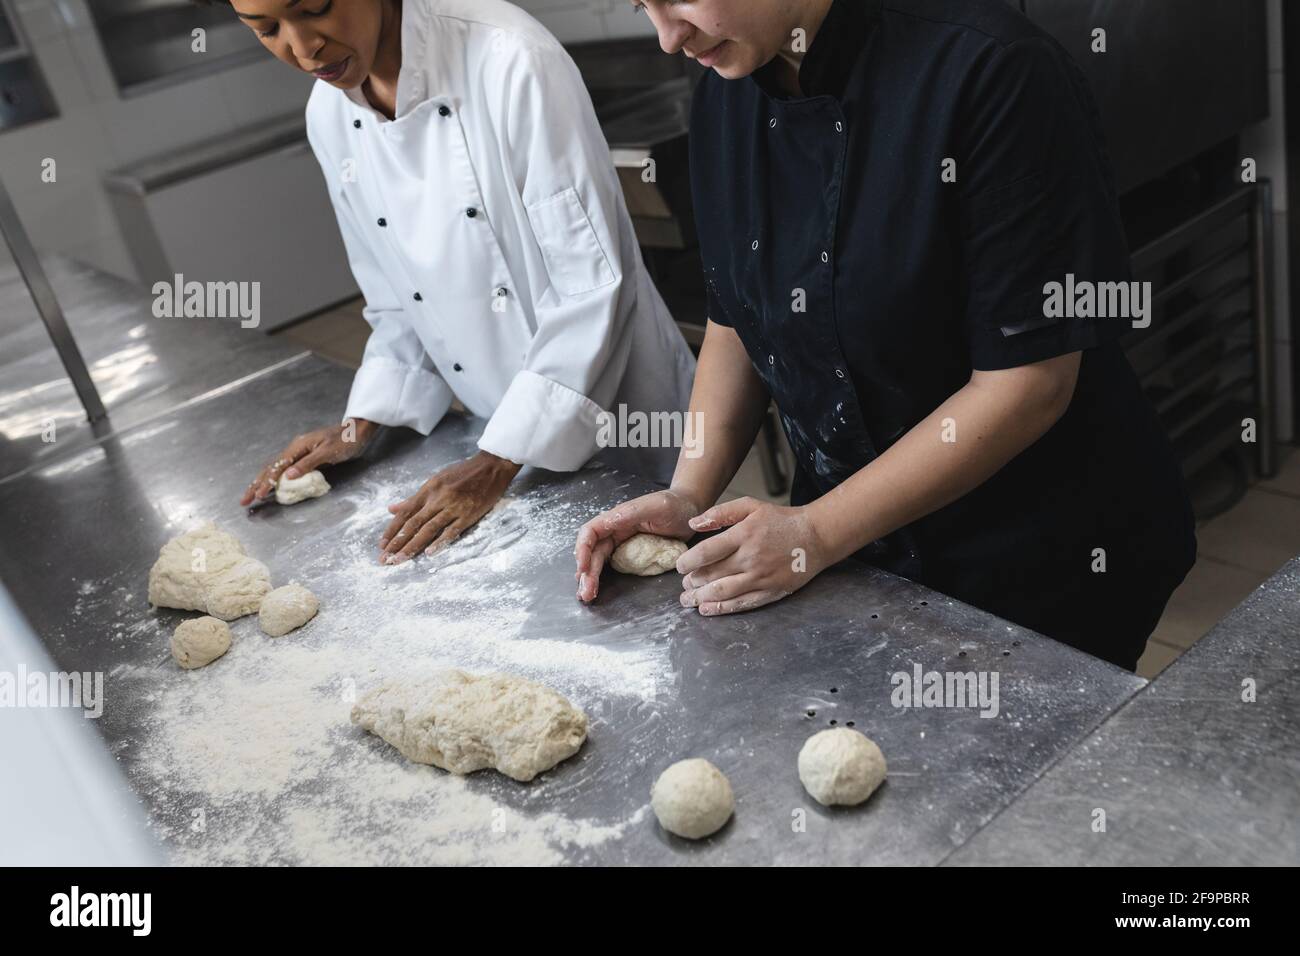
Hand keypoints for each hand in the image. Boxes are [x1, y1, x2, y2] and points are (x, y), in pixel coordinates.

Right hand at [242, 418, 376, 504]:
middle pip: (271, 468)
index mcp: (298, 447)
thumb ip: (308, 464)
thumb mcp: (328, 452)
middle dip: (256, 484)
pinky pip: (285, 470)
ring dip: (263, 483)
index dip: (267, 483)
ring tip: (253, 495)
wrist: (357, 432)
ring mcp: (299, 453)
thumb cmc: (345, 441)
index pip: (277, 467)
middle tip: (244, 500)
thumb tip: (288, 476)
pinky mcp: (305, 458)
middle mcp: (295, 449)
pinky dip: (275, 480)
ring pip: (276, 469)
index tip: (259, 496)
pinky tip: (272, 488)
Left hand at [378, 451, 521, 563]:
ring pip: (429, 529)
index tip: (382, 545)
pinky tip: (429, 553)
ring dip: (413, 546)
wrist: (491, 467)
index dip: (392, 530)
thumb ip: (414, 498)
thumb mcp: (435, 481)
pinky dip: (440, 542)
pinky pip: (452, 530)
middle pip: (413, 524)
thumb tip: (392, 509)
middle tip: (385, 559)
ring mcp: (454, 507)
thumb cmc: (462, 473)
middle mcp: (438, 499)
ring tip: (400, 559)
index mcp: (428, 490)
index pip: (405, 513)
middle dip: (398, 543)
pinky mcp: (469, 514)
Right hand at [574, 489, 700, 602]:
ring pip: (600, 561)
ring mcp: (623, 543)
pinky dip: (603, 578)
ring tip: (588, 595)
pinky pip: (613, 565)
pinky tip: (597, 589)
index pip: (591, 532)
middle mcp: (615, 530)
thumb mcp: (657, 506)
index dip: (583, 550)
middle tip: (585, 593)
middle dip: (587, 572)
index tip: (584, 568)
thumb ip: (633, 512)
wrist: (690, 511)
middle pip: (593, 551)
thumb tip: (609, 521)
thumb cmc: (676, 505)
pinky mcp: (632, 554)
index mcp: (618, 517)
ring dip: (591, 578)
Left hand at [677, 497, 830, 615]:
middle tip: (683, 584)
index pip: (707, 552)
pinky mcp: (771, 591)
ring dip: (701, 598)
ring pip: (724, 592)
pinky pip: (742, 603)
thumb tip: (693, 523)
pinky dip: (722, 608)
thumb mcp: (751, 506)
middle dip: (692, 582)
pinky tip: (707, 609)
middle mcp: (751, 558)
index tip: (680, 566)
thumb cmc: (781, 521)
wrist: (815, 536)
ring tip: (688, 600)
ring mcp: (761, 577)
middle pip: (712, 574)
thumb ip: (720, 513)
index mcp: (744, 535)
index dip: (689, 561)